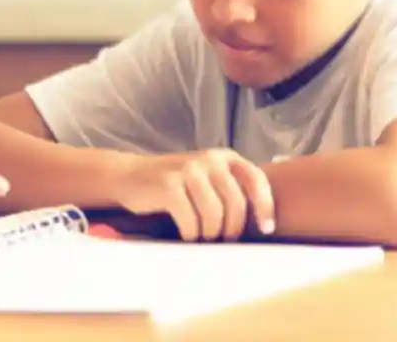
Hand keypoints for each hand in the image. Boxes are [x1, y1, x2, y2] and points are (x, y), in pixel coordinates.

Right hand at [115, 149, 275, 241]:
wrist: (129, 176)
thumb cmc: (174, 184)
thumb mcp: (206, 178)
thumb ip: (230, 187)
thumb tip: (260, 221)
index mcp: (223, 156)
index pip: (255, 179)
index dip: (265, 206)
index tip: (266, 228)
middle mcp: (209, 159)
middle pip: (236, 203)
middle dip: (232, 228)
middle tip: (222, 240)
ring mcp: (188, 170)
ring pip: (214, 215)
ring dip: (209, 233)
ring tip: (202, 237)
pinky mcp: (168, 185)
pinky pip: (190, 220)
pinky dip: (190, 233)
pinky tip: (186, 234)